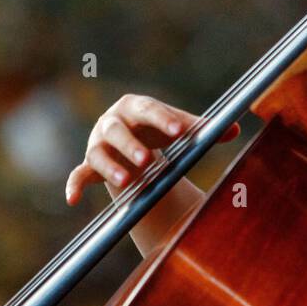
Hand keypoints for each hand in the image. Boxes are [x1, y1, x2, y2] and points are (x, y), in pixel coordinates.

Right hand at [65, 94, 239, 204]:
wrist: (132, 142)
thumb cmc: (158, 130)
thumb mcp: (178, 128)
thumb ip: (202, 129)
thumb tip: (233, 129)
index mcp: (136, 106)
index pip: (148, 109)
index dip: (163, 119)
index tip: (181, 130)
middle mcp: (113, 121)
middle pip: (118, 130)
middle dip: (131, 145)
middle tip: (148, 159)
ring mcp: (98, 143)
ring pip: (99, 153)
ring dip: (111, 166)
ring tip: (127, 181)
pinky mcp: (89, 165)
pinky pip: (78, 174)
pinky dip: (74, 185)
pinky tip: (73, 199)